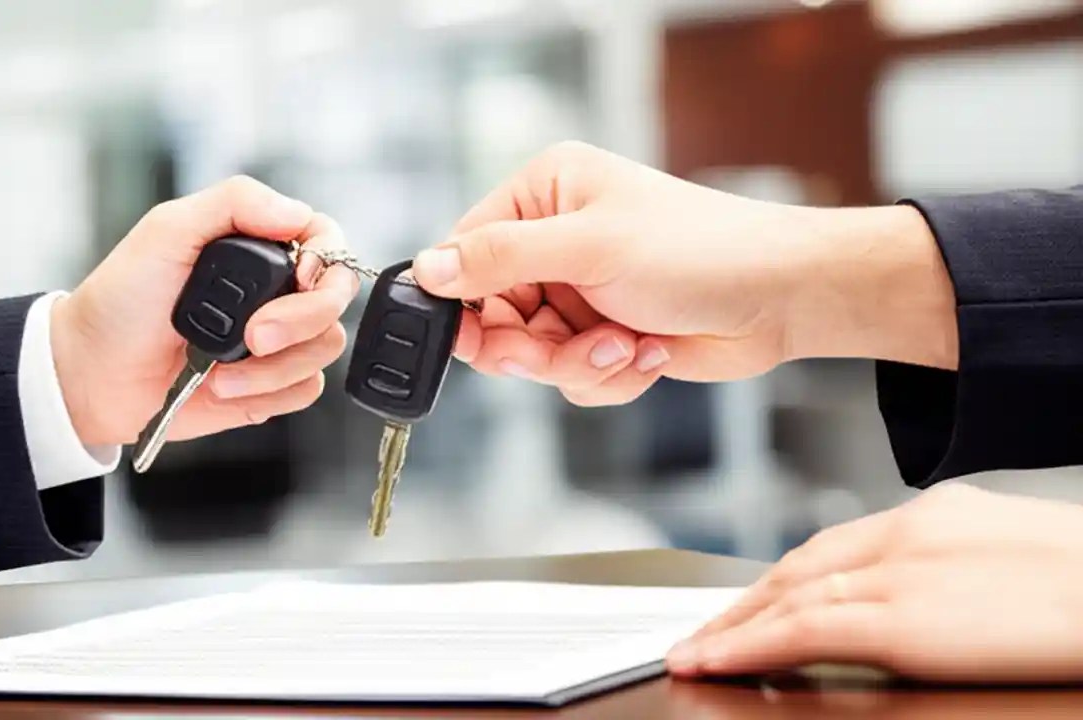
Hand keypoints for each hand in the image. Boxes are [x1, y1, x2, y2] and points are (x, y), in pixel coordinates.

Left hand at [50, 176, 358, 445]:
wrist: (90, 374)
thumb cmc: (118, 301)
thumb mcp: (167, 230)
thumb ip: (234, 203)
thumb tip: (296, 213)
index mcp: (258, 245)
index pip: (328, 242)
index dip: (326, 262)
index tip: (298, 276)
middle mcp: (274, 290)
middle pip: (337, 300)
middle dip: (300, 322)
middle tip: (253, 336)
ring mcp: (275, 341)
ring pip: (324, 349)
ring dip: (274, 367)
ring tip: (220, 370)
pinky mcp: (269, 385)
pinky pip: (304, 390)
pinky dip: (268, 392)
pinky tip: (225, 387)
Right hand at [412, 141, 956, 405]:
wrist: (781, 299)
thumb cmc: (701, 250)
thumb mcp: (588, 247)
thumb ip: (499, 259)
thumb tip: (426, 269)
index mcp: (543, 193)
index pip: (464, 251)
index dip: (463, 303)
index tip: (476, 339)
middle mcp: (555, 240)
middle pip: (491, 315)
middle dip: (529, 346)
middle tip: (555, 351)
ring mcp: (579, 291)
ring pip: (531, 355)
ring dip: (576, 364)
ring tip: (623, 346)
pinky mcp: (603, 334)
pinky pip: (570, 376)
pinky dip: (606, 376)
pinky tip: (646, 353)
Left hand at [667, 484, 1082, 681]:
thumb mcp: (1016, 551)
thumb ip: (956, 563)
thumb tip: (932, 593)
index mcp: (934, 514)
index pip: (834, 544)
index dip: (783, 576)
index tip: (753, 599)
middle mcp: (905, 534)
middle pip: (800, 566)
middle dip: (745, 602)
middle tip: (704, 630)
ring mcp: (900, 574)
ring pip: (788, 597)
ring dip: (732, 627)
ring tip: (694, 653)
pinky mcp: (903, 621)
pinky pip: (802, 632)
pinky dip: (750, 646)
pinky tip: (718, 661)